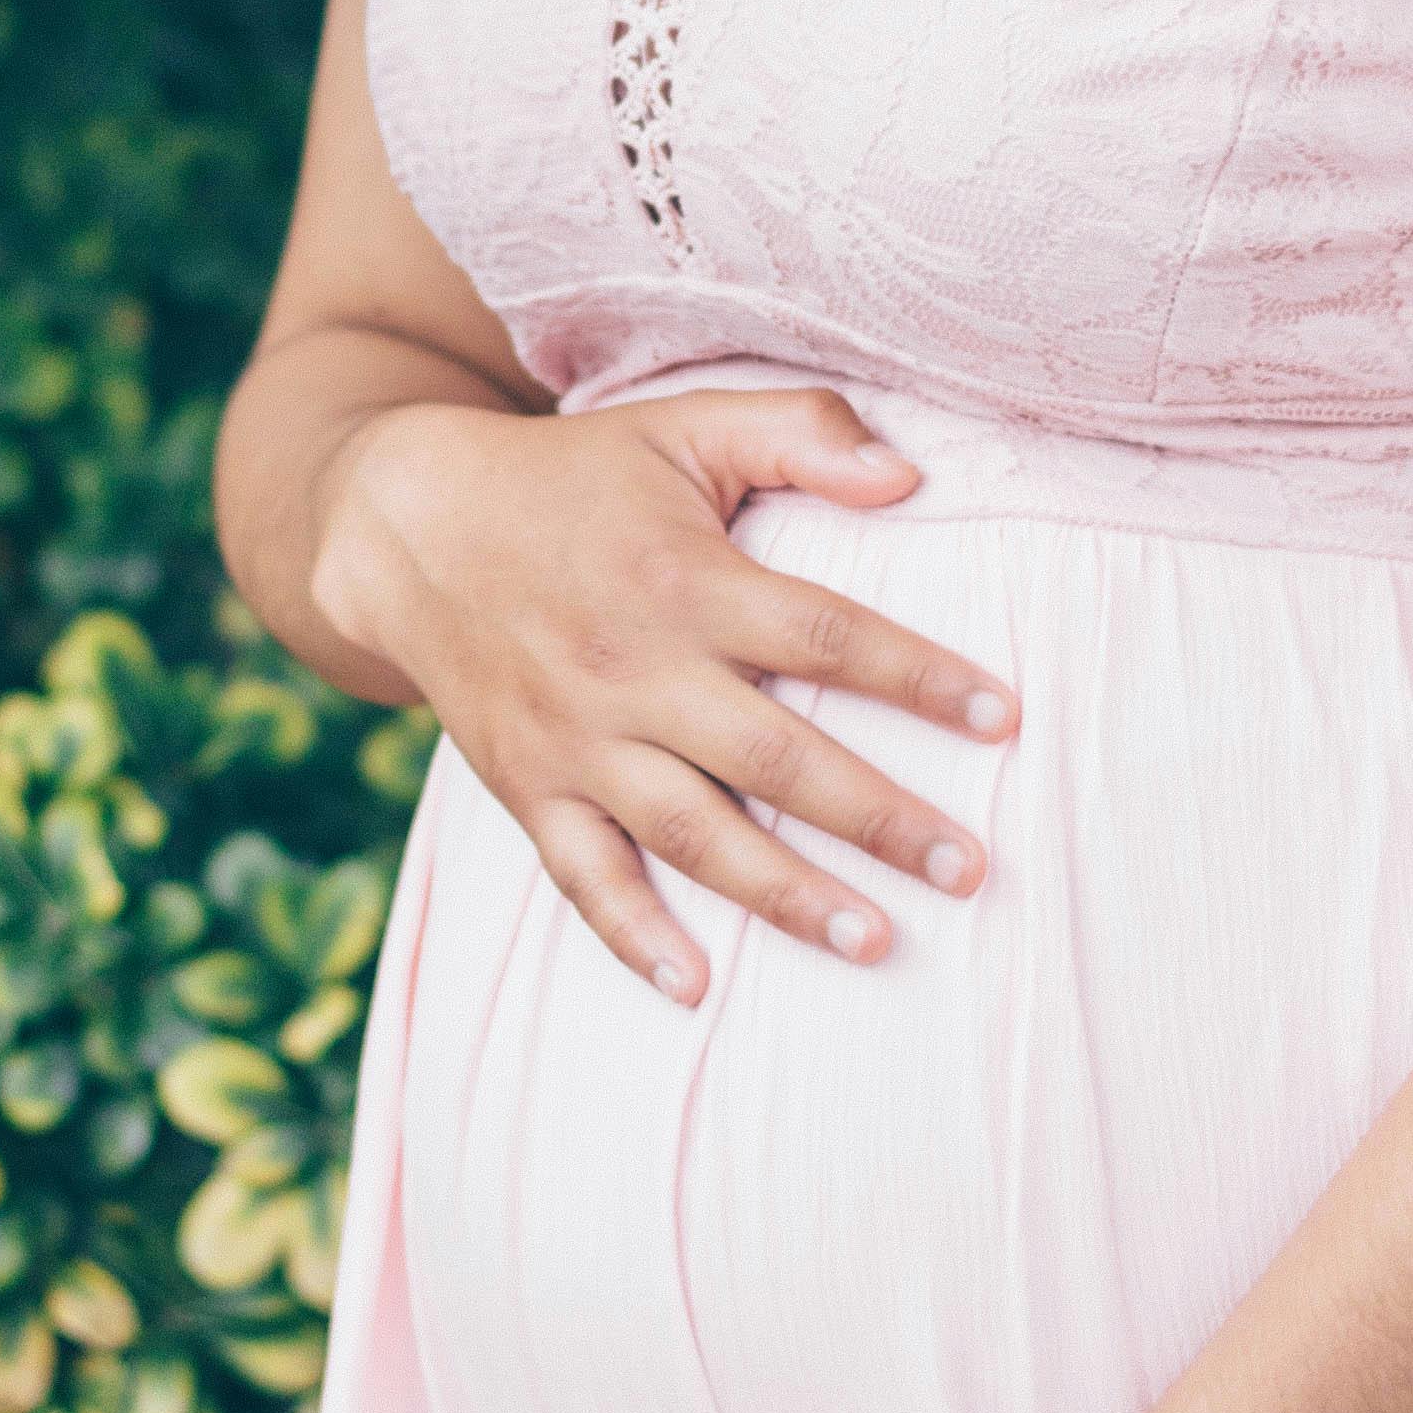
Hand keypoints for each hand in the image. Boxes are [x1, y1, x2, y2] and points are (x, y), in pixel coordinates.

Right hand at [311, 386, 1018, 1003]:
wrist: (407, 526)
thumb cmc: (574, 477)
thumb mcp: (682, 424)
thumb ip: (799, 433)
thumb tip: (910, 477)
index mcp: (686, 581)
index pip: (827, 635)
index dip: (920, 677)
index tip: (1005, 719)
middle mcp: (635, 669)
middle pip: (776, 755)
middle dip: (879, 818)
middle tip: (971, 871)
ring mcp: (578, 739)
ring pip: (694, 833)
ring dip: (785, 894)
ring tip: (874, 942)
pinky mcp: (530, 788)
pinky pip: (584, 876)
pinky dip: (634, 936)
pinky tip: (697, 988)